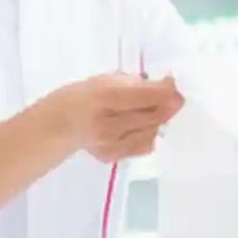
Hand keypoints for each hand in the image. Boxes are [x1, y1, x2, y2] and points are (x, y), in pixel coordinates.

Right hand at [57, 73, 183, 162]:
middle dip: (168, 107)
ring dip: (159, 120)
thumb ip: (137, 83)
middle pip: (151, 117)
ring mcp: (108, 144)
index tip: (176, 87)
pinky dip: (149, 134)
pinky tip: (141, 125)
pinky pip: (143, 146)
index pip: (143, 96)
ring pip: (151, 132)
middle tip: (175, 98)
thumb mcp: (107, 80)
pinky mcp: (112, 157)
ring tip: (151, 110)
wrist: (61, 123)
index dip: (166, 93)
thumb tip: (169, 85)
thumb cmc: (87, 95)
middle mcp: (106, 123)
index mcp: (103, 97)